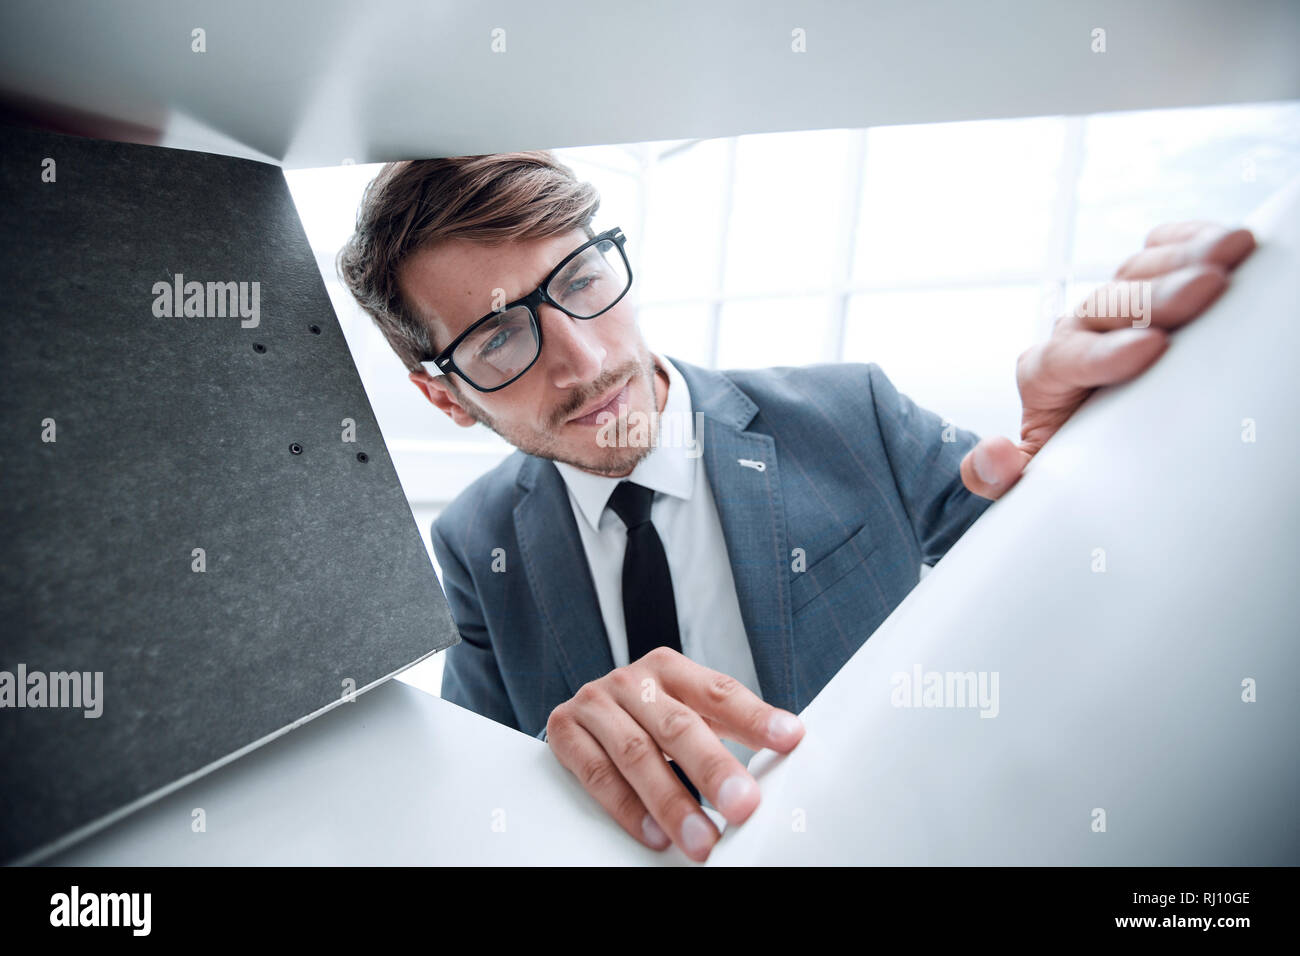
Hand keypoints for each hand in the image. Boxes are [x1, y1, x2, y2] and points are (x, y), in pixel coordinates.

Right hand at [544, 646, 804, 861]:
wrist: (585, 710)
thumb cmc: (649, 716)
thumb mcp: (690, 710)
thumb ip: (732, 726)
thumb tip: (790, 748)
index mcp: (670, 668)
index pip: (719, 691)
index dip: (754, 716)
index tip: (790, 740)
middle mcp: (633, 681)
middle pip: (677, 726)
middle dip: (713, 769)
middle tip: (743, 806)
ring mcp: (595, 703)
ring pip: (636, 754)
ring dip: (671, 802)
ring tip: (702, 840)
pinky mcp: (565, 730)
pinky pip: (596, 773)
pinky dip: (627, 808)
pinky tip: (654, 835)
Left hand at [960, 221, 1256, 498]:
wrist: (1092, 434)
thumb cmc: (1072, 454)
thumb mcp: (1036, 474)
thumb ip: (1000, 474)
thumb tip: (996, 454)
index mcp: (1045, 372)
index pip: (1067, 357)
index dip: (1106, 352)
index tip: (1151, 348)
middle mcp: (1078, 330)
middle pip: (1112, 305)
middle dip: (1159, 296)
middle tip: (1207, 287)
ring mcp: (1114, 305)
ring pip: (1138, 273)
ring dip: (1187, 259)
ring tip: (1232, 250)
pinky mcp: (1145, 286)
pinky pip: (1161, 251)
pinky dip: (1192, 240)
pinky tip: (1225, 240)